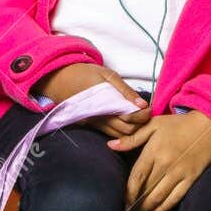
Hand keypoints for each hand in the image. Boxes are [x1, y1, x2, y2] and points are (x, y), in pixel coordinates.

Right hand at [33, 63, 151, 139]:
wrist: (60, 79)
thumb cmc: (86, 74)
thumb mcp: (108, 75)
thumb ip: (125, 90)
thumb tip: (143, 104)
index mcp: (105, 105)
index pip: (130, 118)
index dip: (143, 116)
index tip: (149, 109)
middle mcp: (100, 118)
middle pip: (127, 131)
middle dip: (140, 124)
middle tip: (146, 114)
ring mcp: (95, 124)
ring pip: (119, 136)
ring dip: (132, 129)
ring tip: (138, 117)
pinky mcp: (91, 125)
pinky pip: (110, 133)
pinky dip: (121, 131)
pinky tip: (126, 121)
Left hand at [108, 109, 210, 210]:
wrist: (209, 125)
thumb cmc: (179, 124)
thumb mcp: (154, 124)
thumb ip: (132, 138)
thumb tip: (110, 145)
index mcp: (154, 151)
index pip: (137, 177)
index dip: (127, 193)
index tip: (121, 203)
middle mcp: (166, 164)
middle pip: (146, 191)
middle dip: (134, 205)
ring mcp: (179, 173)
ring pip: (159, 197)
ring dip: (146, 209)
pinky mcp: (191, 178)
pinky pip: (175, 198)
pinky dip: (163, 207)